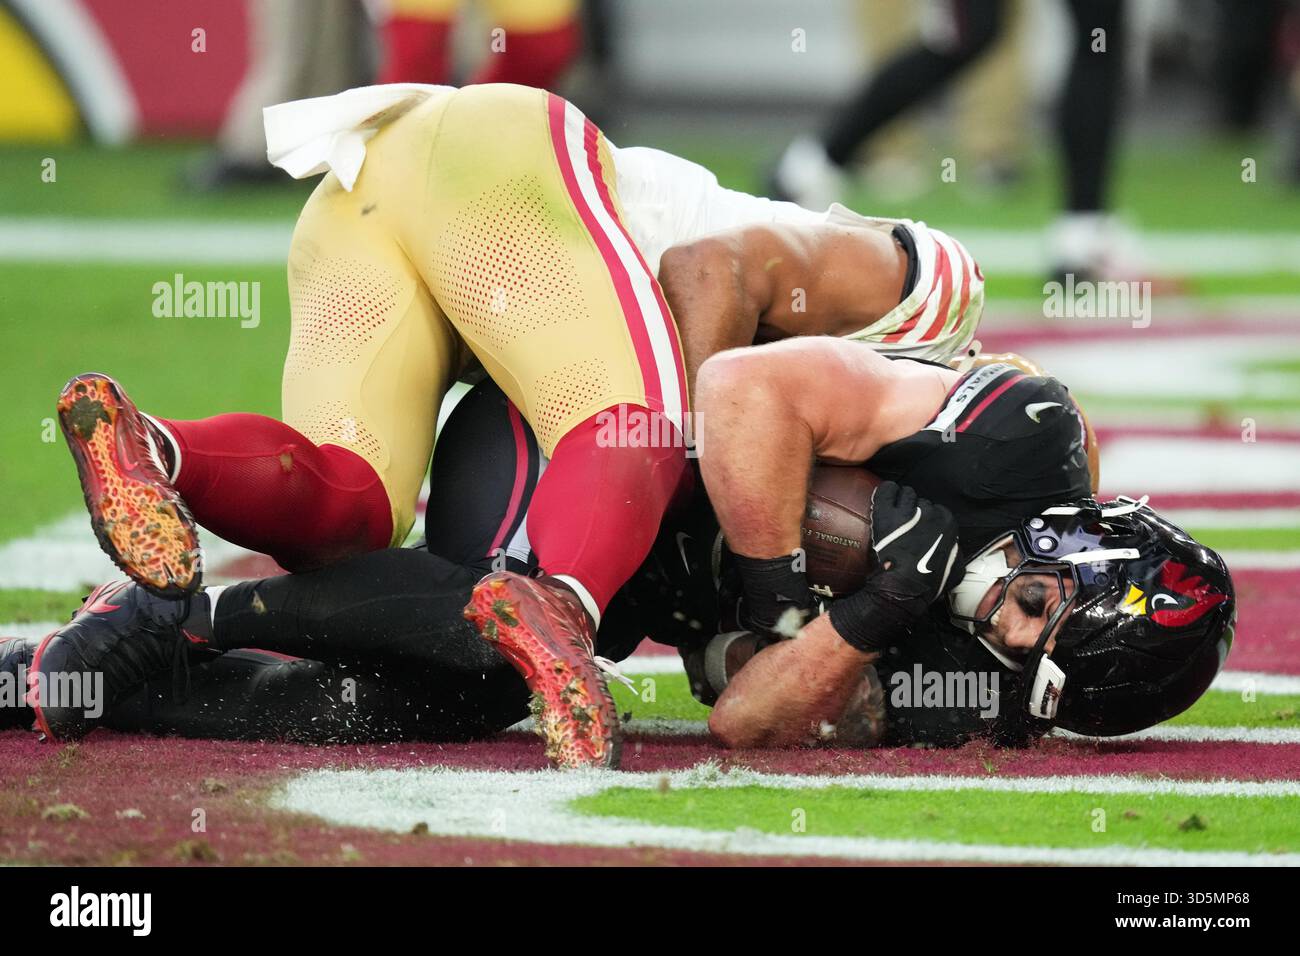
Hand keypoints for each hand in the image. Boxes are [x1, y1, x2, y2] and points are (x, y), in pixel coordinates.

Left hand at [868, 480, 960, 609]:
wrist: (905, 586)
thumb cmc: (929, 580)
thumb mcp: (957, 569)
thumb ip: (958, 552)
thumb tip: (954, 546)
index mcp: (947, 521)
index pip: (936, 510)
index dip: (925, 519)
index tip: (918, 529)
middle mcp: (930, 512)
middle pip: (920, 502)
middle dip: (914, 512)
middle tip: (905, 527)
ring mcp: (908, 510)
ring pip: (906, 494)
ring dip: (900, 503)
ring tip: (894, 517)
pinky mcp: (886, 512)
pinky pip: (887, 490)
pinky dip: (886, 492)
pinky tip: (885, 499)